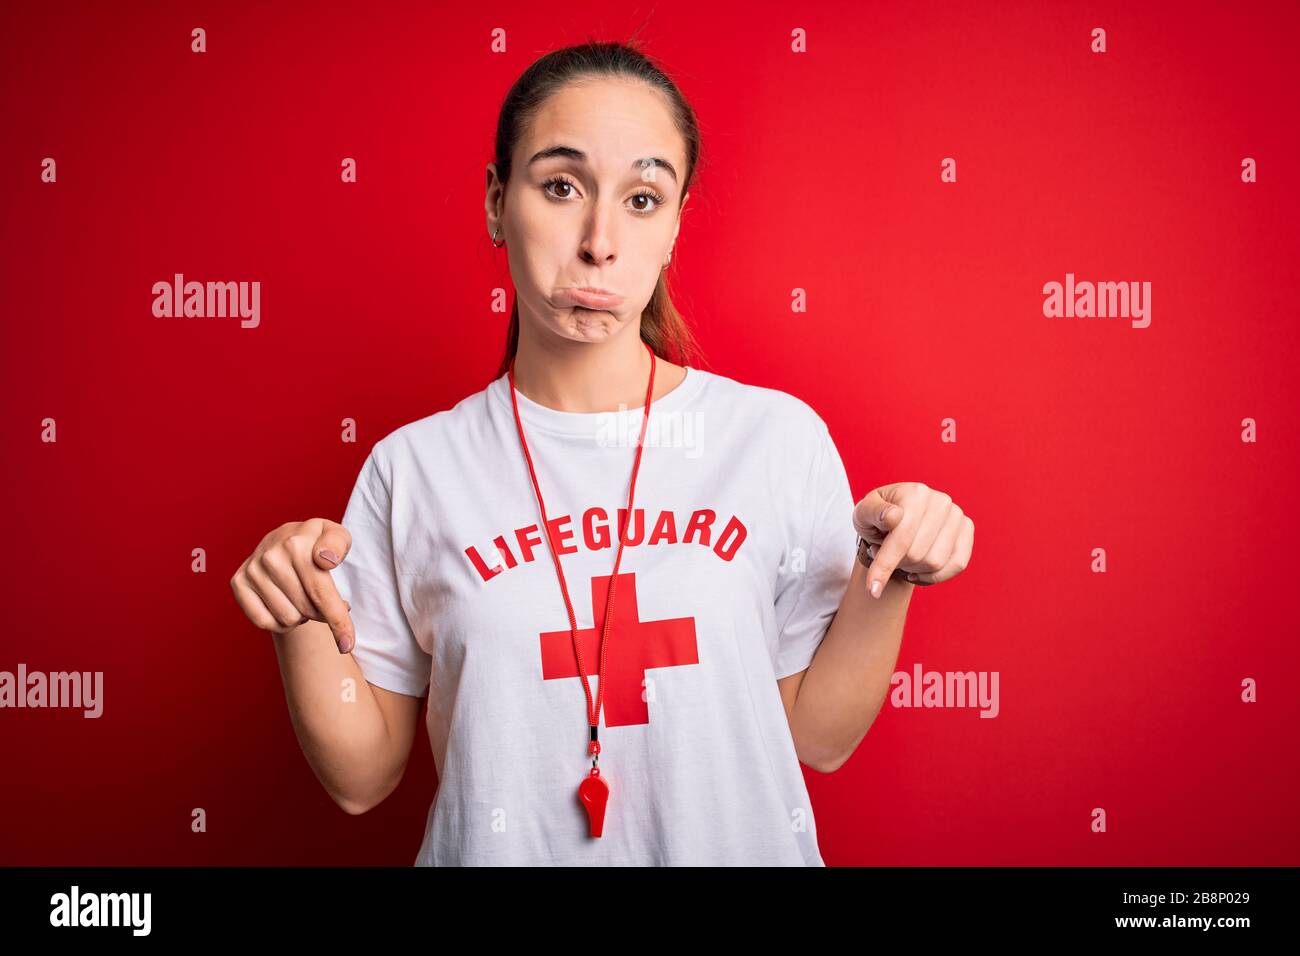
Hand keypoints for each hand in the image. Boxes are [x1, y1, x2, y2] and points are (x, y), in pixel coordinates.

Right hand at [230, 518, 356, 652]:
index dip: (338, 621)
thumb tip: (325, 560)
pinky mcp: (238, 582)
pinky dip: (280, 622)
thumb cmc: (318, 544)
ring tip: (302, 597)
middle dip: (322, 612)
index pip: (321, 592)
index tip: (347, 645)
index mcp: (297, 543)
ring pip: (287, 619)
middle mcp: (271, 555)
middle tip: (323, 600)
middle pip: (307, 610)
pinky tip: (286, 604)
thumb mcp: (337, 537)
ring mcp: (252, 569)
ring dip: (301, 615)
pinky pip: (264, 622)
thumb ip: (339, 544)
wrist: (286, 540)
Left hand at [852, 482, 973, 597]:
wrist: (896, 518)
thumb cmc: (876, 517)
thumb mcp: (863, 513)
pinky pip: (958, 564)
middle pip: (917, 554)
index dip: (884, 564)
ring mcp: (956, 515)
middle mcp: (941, 501)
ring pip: (935, 563)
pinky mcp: (967, 530)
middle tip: (884, 557)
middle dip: (896, 564)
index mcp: (915, 493)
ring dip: (913, 569)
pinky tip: (917, 571)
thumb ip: (872, 513)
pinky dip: (935, 576)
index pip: (902, 536)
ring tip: (899, 558)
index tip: (871, 589)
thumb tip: (893, 516)